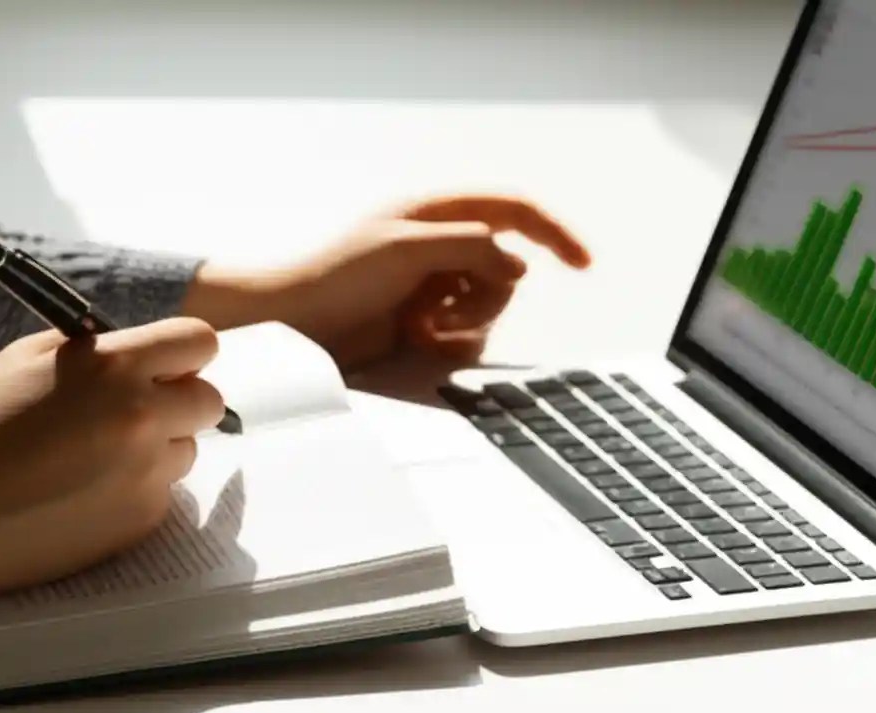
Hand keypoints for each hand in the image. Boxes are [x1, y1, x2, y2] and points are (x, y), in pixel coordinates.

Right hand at [0, 319, 222, 615]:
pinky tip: (83, 490)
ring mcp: (148, 473)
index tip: (168, 361)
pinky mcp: (144, 518)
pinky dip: (136, 486)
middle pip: (209, 399)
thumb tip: (147, 349)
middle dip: (181, 398)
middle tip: (138, 406)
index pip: (200, 341)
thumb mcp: (27, 359)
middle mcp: (143, 418)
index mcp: (115, 368)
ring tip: (92, 454)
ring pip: (187, 447)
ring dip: (158, 445)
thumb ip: (98, 349)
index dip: (184, 351)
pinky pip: (163, 489)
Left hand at [184, 195, 590, 368]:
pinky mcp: (427, 319)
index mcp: (438, 212)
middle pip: (508, 268)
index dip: (553, 233)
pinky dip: (449, 338)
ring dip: (465, 320)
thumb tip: (517, 264)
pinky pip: (468, 332)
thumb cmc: (337, 278)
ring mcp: (436, 283)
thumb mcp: (406, 250)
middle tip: (442, 311)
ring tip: (422, 326)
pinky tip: (414, 336)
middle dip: (486, 295)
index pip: (514, 211)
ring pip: (492, 303)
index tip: (582, 265)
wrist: (293, 326)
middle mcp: (442, 244)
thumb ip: (470, 247)